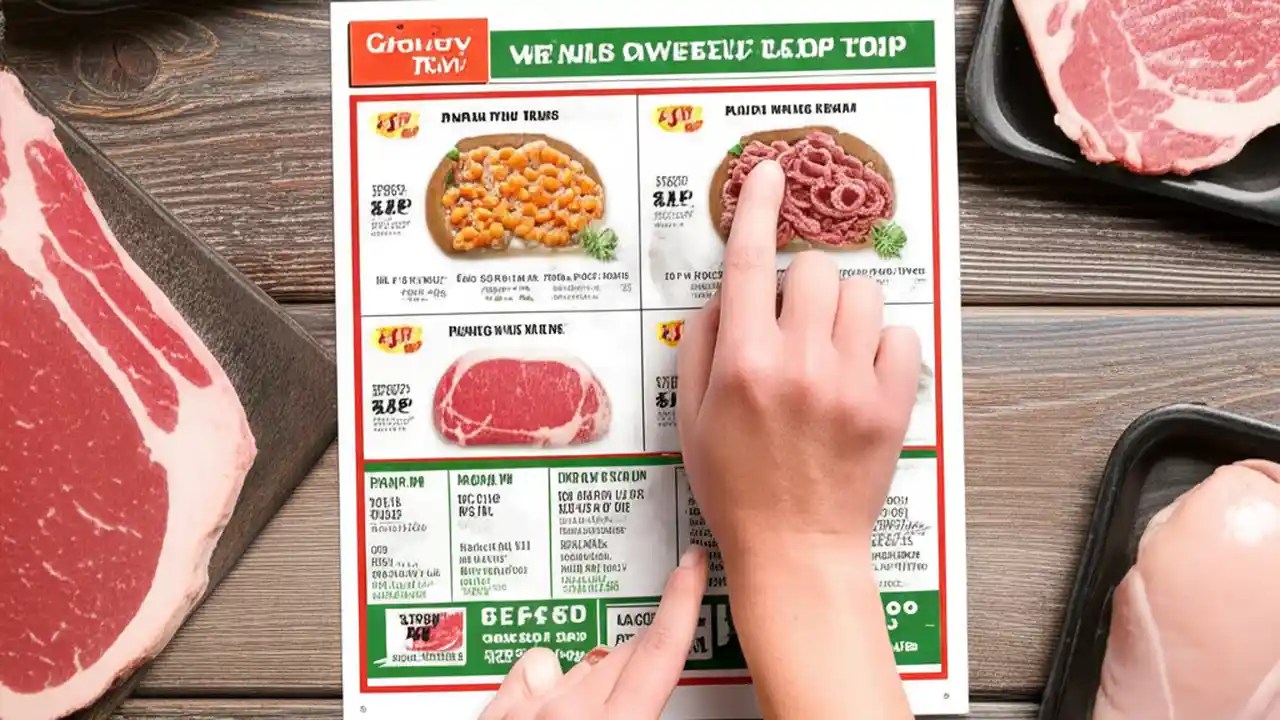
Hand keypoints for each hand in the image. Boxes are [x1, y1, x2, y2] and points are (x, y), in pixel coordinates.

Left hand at [478, 546, 708, 719]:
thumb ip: (642, 712)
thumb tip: (650, 697)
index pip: (661, 651)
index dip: (683, 601)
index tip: (692, 562)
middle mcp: (569, 708)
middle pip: (622, 656)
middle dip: (637, 659)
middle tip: (640, 687)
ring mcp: (528, 706)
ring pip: (577, 662)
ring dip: (590, 678)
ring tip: (587, 714)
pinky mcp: (496, 709)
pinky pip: (533, 668)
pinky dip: (545, 682)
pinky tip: (544, 706)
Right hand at [677, 158, 919, 567]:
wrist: (795, 546)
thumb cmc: (736, 485)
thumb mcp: (693, 417)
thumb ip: (704, 344)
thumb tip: (728, 292)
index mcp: (745, 363)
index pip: (749, 263)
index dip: (757, 208)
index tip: (769, 173)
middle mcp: (799, 364)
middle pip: (816, 268)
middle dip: (803, 283)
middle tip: (795, 323)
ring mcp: (851, 383)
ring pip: (863, 293)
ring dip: (843, 309)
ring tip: (830, 349)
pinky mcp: (891, 404)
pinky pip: (900, 335)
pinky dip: (880, 345)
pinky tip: (859, 374)